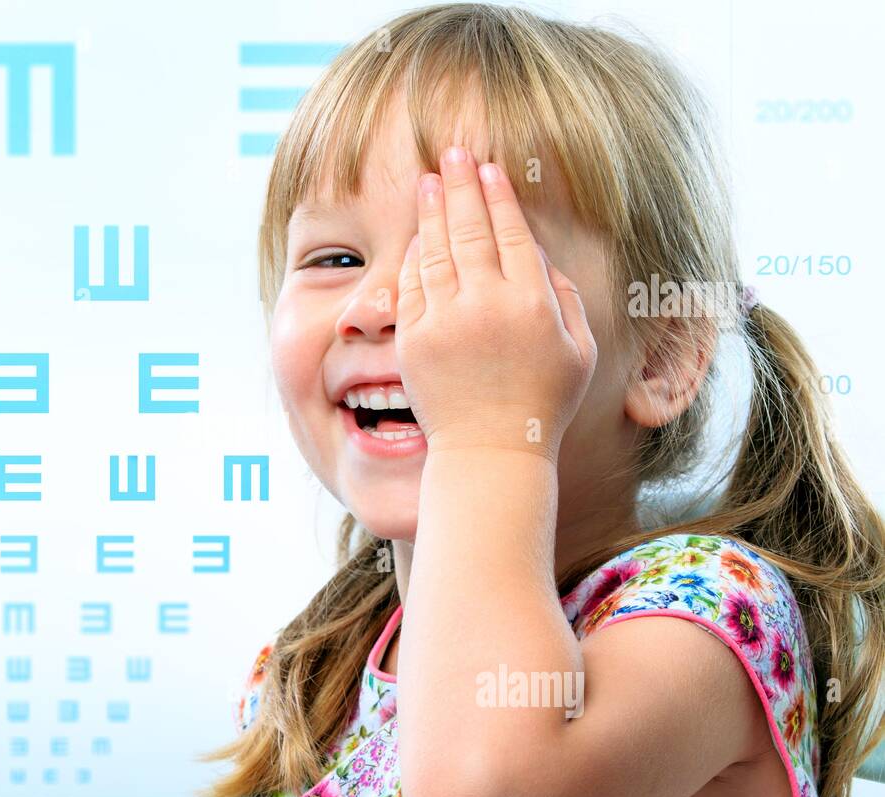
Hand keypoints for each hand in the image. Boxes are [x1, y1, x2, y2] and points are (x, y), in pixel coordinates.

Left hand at [395, 146, 596, 461]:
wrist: (490, 451)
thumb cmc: (542, 403)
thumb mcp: (578, 351)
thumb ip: (564, 298)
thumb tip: (539, 254)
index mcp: (532, 304)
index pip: (512, 233)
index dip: (499, 196)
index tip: (489, 168)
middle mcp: (486, 306)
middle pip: (471, 228)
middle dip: (461, 184)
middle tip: (452, 151)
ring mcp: (446, 322)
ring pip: (436, 250)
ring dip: (432, 209)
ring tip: (428, 180)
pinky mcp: (415, 340)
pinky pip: (412, 285)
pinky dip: (414, 255)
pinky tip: (416, 234)